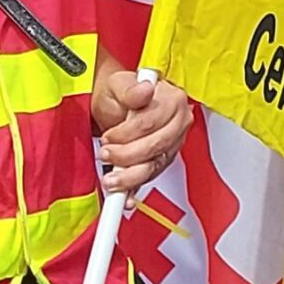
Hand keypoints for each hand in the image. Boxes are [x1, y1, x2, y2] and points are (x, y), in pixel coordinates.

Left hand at [95, 66, 193, 195]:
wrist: (113, 104)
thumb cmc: (119, 93)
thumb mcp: (120, 84)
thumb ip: (131, 90)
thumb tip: (144, 91)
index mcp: (172, 100)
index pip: (151, 122)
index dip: (127, 133)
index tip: (108, 136)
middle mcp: (177, 124)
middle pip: (155, 147)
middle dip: (127, 155)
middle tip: (106, 154)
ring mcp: (171, 145)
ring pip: (154, 166)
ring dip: (130, 176)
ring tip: (110, 179)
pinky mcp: (161, 162)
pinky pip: (150, 179)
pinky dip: (135, 190)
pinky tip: (125, 199)